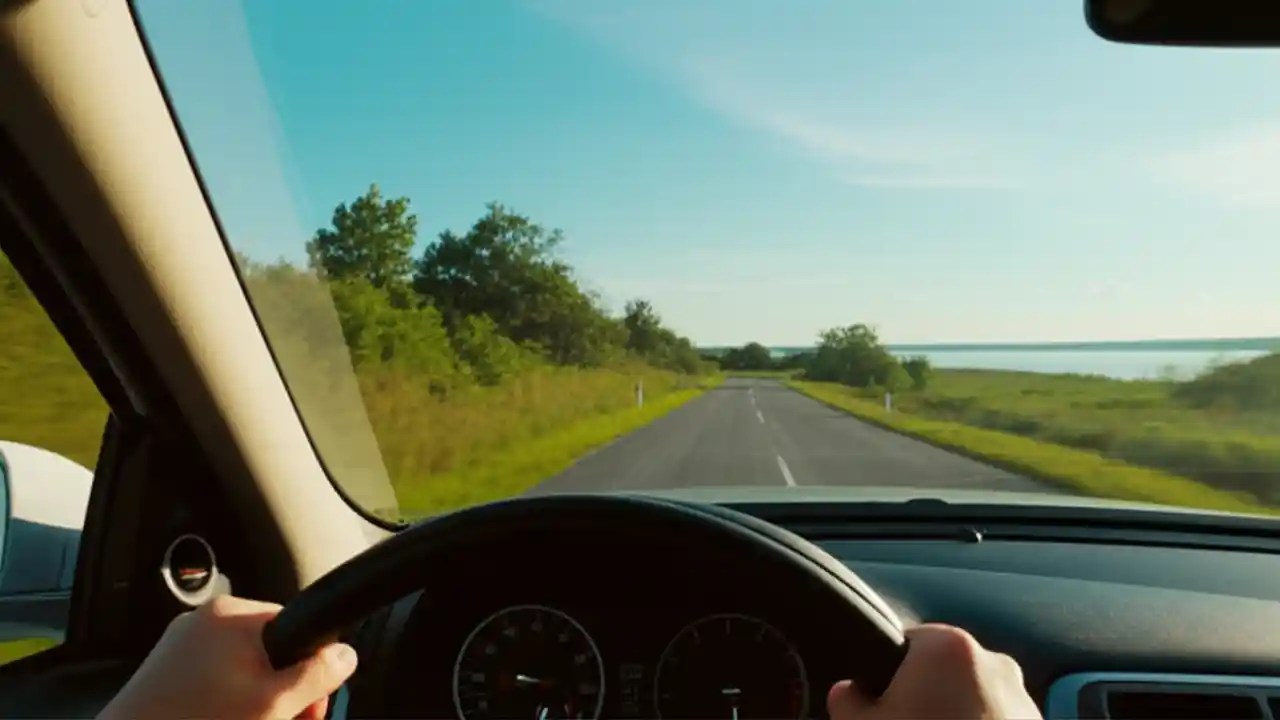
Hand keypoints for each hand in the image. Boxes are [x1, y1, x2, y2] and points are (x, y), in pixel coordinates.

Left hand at [97, 595, 356, 719]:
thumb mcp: (273, 704)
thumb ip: (317, 675)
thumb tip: (346, 653)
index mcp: (231, 615)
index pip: (294, 627)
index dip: (310, 671)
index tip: (310, 707)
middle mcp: (204, 621)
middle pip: (269, 651)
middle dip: (285, 692)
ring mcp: (180, 647)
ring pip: (242, 670)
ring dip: (259, 702)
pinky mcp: (166, 673)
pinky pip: (214, 680)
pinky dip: (229, 704)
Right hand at [828, 624, 1040, 719]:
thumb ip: (848, 700)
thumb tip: (848, 692)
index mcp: (948, 647)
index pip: (904, 644)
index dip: (885, 677)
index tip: (880, 706)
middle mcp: (994, 662)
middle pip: (942, 673)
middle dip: (924, 699)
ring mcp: (1025, 700)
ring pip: (973, 701)